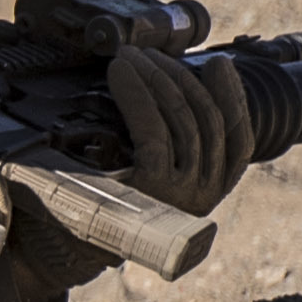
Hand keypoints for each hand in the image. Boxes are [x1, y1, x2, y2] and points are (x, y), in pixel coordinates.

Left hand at [103, 47, 259, 216]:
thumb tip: (171, 91)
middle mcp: (203, 193)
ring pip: (182, 120)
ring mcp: (182, 192)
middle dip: (180, 78)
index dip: (233, 98)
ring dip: (157, 79)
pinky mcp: (154, 186)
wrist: (63, 248)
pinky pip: (153, 129)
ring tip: (133, 56)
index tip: (220, 64)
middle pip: (207, 121)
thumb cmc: (102, 207)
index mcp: (210, 191)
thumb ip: (167, 146)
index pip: (238, 140)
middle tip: (151, 53)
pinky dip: (138, 94)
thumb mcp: (146, 177)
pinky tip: (123, 74)